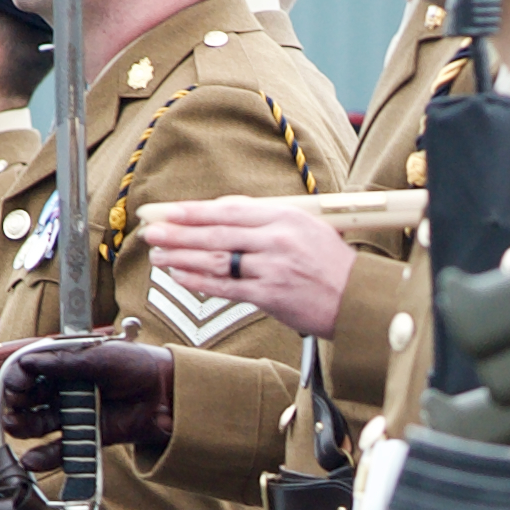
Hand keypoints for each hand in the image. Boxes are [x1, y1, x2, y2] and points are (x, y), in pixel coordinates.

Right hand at [0, 332, 178, 456]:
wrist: (168, 392)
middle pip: (31, 399)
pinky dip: (45, 456)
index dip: (20, 377)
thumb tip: (29, 361)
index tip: (17, 383)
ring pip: (40, 424)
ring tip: (15, 427)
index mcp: (66, 366)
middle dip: (19, 403)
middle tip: (16, 404)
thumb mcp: (101, 357)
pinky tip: (30, 460)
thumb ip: (65, 362)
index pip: (32, 371)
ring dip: (24, 427)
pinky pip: (61, 450)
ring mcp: (75, 415)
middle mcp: (66, 391)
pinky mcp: (87, 438)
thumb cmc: (137, 365)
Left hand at [136, 196, 356, 340]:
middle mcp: (278, 239)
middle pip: (216, 232)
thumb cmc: (332, 265)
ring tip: (159, 256)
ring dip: (182, 257)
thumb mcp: (308, 227)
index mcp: (286, 216)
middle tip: (151, 231)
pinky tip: (180, 277)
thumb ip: (268, 221)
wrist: (359, 300)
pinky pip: (226, 287)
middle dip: (178, 232)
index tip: (166, 210)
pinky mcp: (271, 295)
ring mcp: (273, 268)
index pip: (229, 209)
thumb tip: (223, 215)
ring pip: (216, 260)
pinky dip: (199, 282)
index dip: (192, 210)